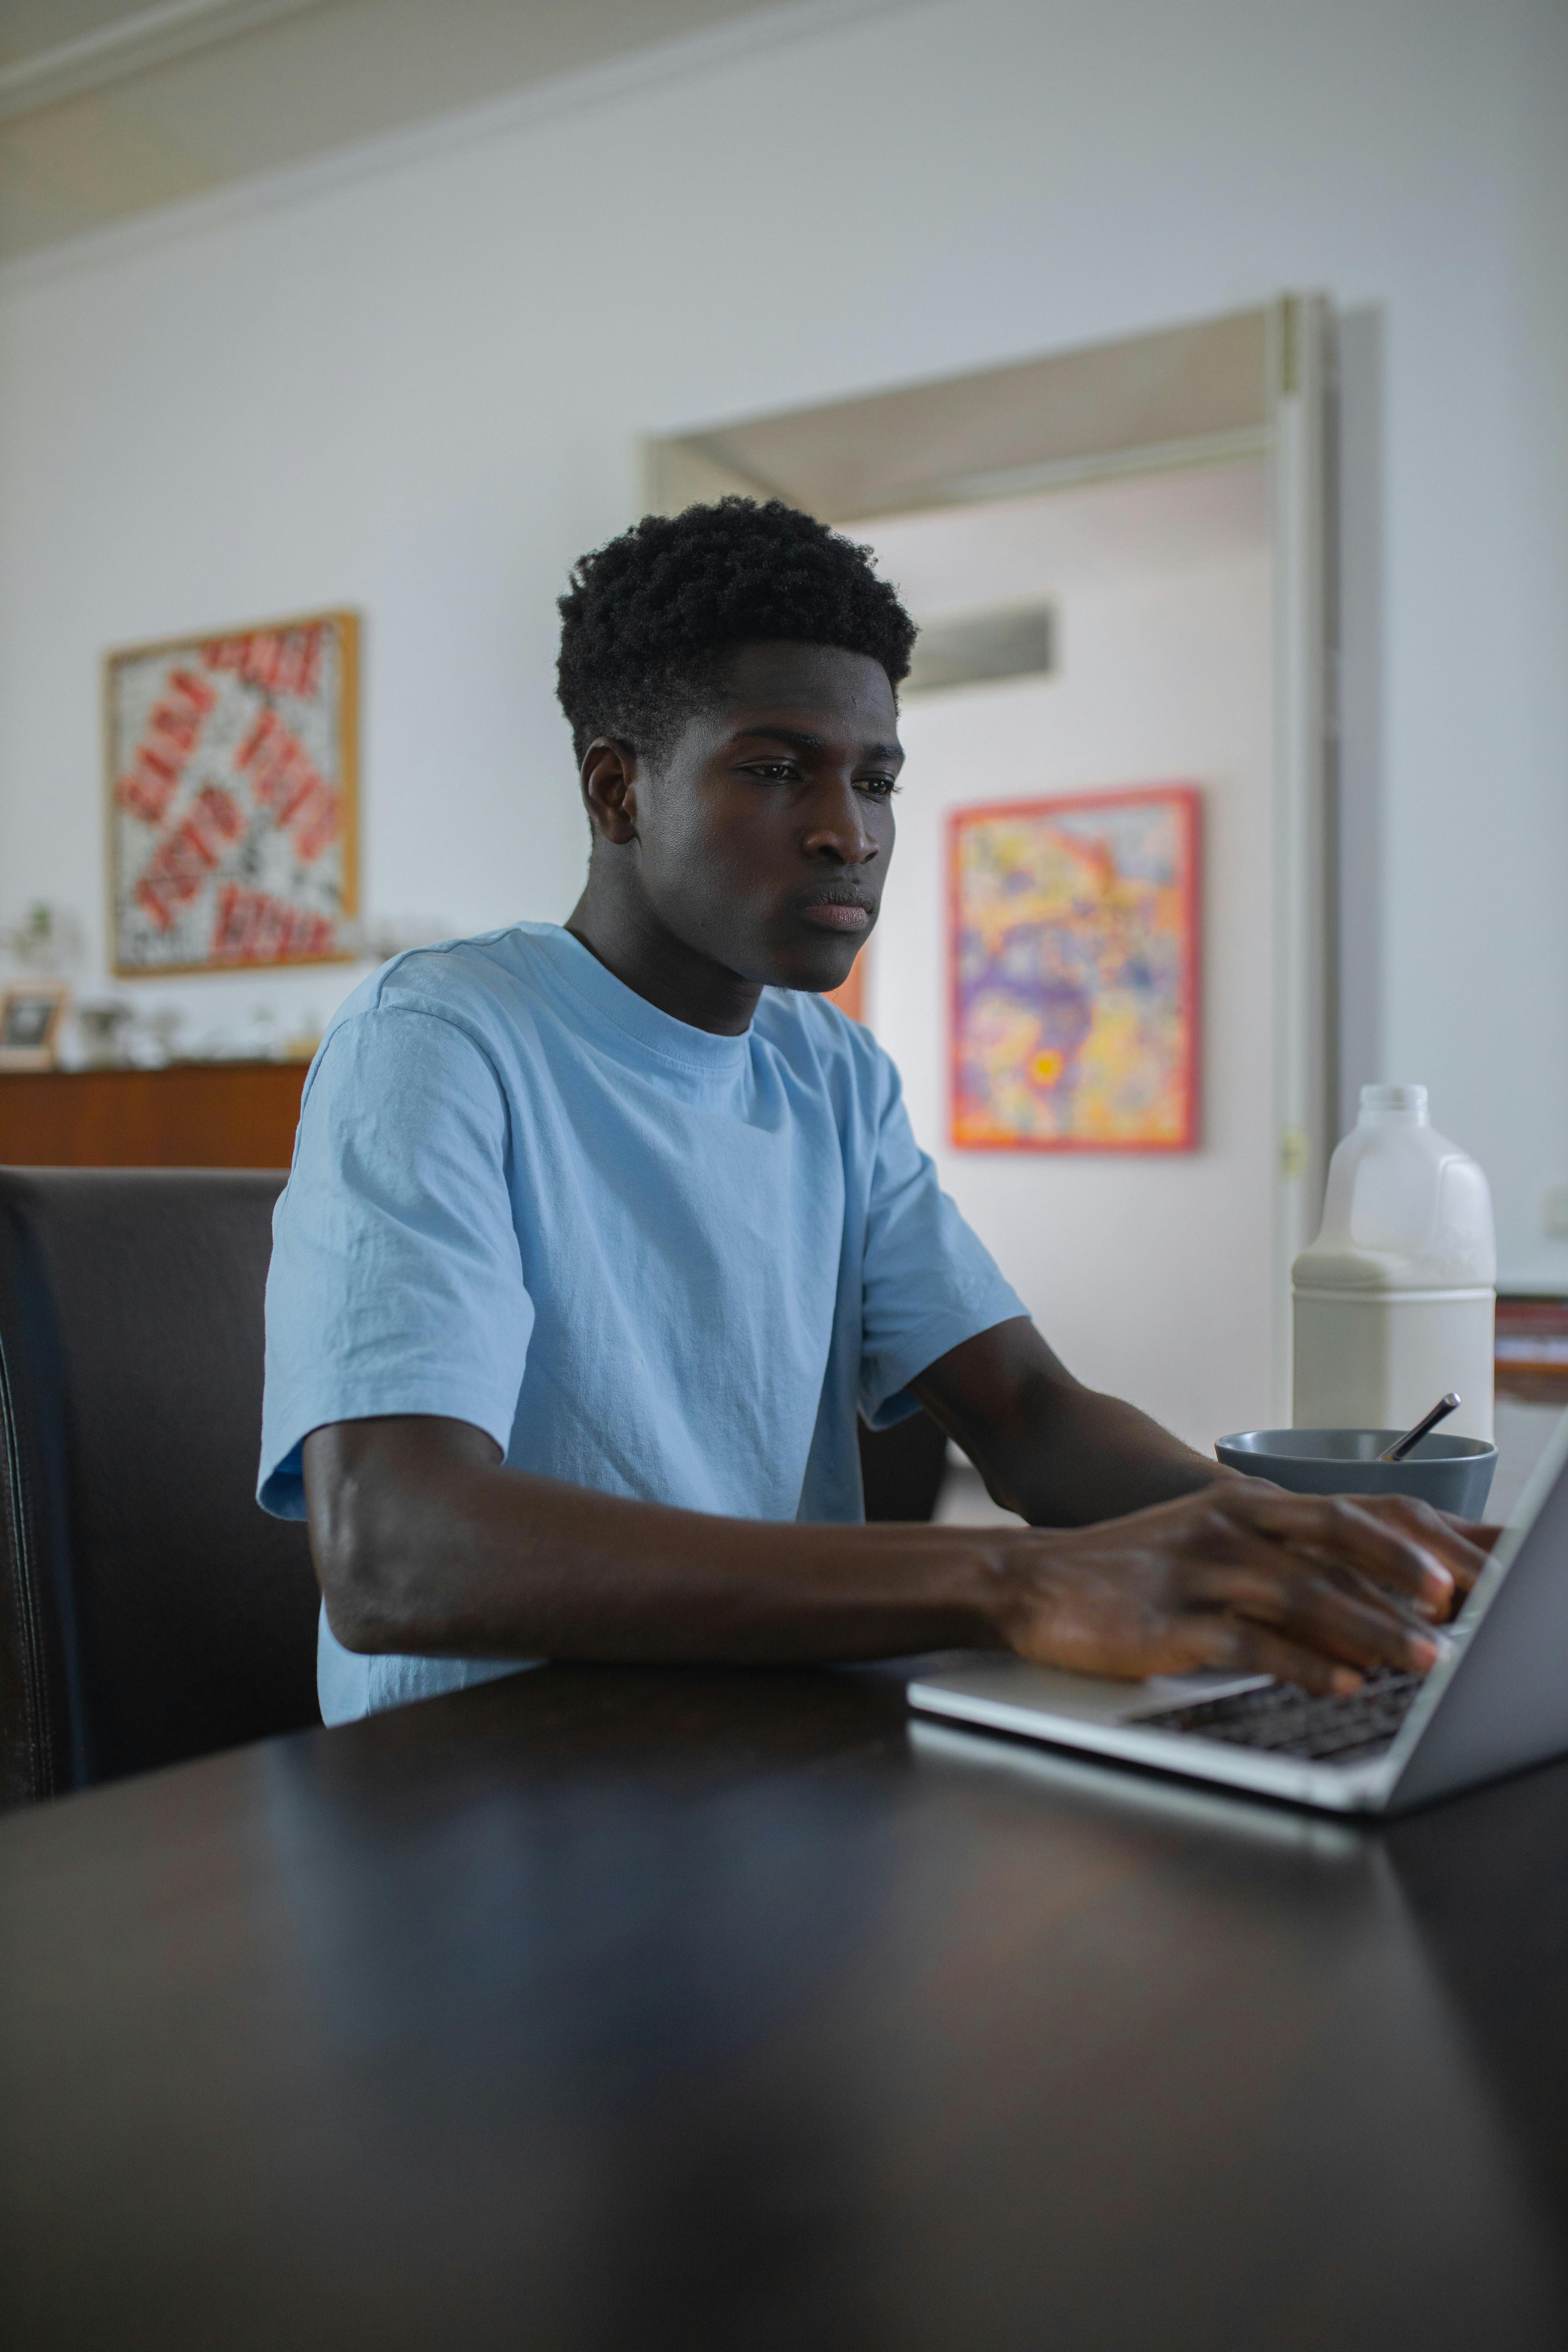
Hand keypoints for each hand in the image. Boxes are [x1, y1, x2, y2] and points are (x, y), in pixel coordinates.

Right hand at [988, 1481, 1494, 1693]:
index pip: (1343, 1512)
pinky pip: (1252, 1642)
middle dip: (1402, 1575)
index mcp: (1240, 1505)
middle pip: (1334, 1541)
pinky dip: (1305, 1664)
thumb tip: (1357, 1602)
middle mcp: (1226, 1527)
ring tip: (1420, 1658)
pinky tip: (1343, 1682)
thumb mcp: (1205, 1543)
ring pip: (1304, 1594)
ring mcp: (1198, 1572)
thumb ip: (1274, 1562)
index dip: (1404, 1540)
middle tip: (1454, 1607)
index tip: (1455, 1571)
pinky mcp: (1171, 1623)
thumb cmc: (1126, 1571)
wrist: (1030, 1581)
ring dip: (1371, 1629)